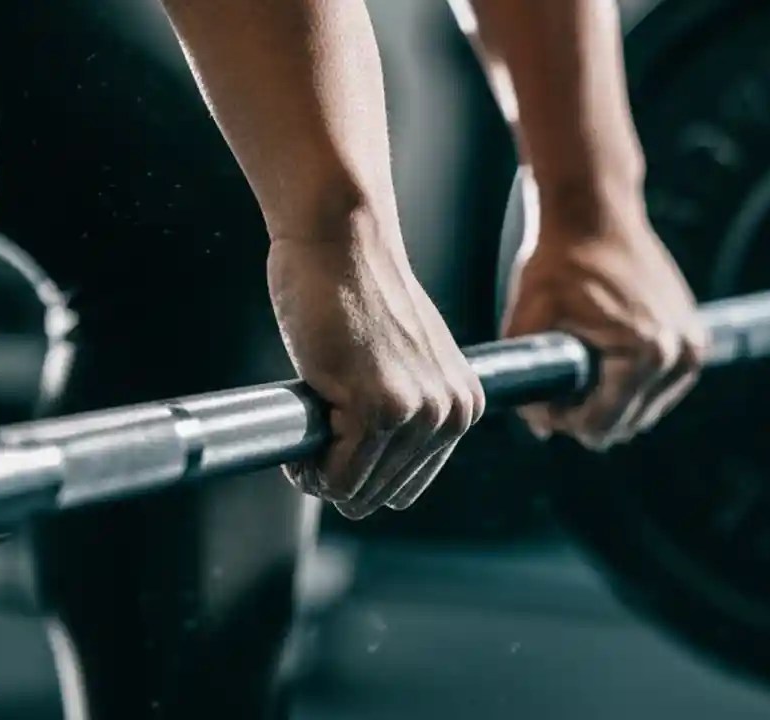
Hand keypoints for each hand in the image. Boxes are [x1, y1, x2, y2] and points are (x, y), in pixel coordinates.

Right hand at [268, 208, 484, 518]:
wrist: (342, 240)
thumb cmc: (357, 292)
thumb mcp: (405, 360)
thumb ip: (408, 404)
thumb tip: (375, 467)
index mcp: (463, 407)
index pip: (406, 483)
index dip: (362, 471)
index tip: (336, 436)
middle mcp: (452, 416)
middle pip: (382, 495)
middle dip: (339, 474)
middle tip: (314, 431)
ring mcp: (419, 415)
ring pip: (357, 492)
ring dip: (321, 472)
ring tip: (309, 424)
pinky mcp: (380, 411)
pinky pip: (335, 477)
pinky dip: (309, 467)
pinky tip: (305, 422)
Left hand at [502, 195, 705, 449]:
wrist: (593, 212)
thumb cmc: (557, 262)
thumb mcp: (527, 322)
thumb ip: (530, 381)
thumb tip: (541, 431)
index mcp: (647, 353)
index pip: (600, 425)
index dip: (560, 421)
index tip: (539, 399)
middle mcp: (681, 354)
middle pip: (625, 424)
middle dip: (584, 414)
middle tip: (552, 386)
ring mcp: (693, 347)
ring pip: (642, 411)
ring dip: (608, 403)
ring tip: (573, 369)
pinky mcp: (695, 337)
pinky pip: (657, 388)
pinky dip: (628, 385)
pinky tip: (600, 359)